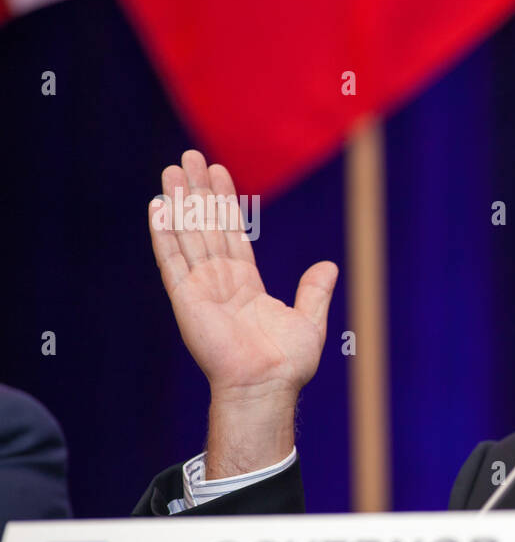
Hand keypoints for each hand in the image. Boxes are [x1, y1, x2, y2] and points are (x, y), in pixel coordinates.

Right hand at [148, 150, 337, 476]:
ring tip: (173, 169)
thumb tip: (329, 266)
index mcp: (246, 285)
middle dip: (199, 191)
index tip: (219, 172)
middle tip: (190, 156)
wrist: (267, 385)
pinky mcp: (186, 298)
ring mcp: (201, 288)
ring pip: (188, 235)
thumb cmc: (288, 364)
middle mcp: (220, 282)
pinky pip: (172, 260)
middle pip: (206, 226)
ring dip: (180, 202)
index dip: (225, 203)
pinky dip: (164, 233)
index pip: (232, 235)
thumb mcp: (309, 320)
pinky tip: (159, 207)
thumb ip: (315, 292)